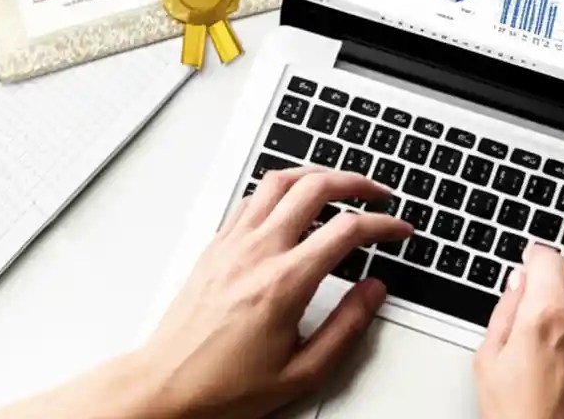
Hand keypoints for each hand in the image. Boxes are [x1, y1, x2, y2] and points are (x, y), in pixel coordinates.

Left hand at [139, 167, 411, 417]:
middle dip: (357, 182)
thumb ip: (346, 327)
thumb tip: (373, 292)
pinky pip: (252, 198)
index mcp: (284, 284)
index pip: (347, 230)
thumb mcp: (302, 372)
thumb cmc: (224, 387)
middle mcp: (257, 253)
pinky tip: (292, 200)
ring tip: (340, 183)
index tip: (398, 229)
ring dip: (317, 174)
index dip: (383, 224)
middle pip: (315, 187)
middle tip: (378, 194)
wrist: (166, 389)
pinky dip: (281, 188)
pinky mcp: (215, 246)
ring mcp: (232, 244)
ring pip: (280, 180)